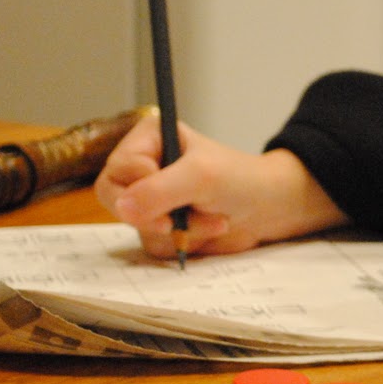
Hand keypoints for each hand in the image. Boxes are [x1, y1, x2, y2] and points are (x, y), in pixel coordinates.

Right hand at [94, 114, 347, 257]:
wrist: (269, 208)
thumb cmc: (239, 178)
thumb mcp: (201, 176)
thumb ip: (160, 189)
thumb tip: (123, 208)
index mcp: (148, 139)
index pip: (118, 168)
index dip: (142, 187)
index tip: (173, 194)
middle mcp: (143, 166)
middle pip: (113, 198)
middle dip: (153, 215)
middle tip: (177, 221)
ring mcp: (150, 198)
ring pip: (135, 226)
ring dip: (178, 230)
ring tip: (212, 217)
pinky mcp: (161, 225)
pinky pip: (152, 244)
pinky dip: (183, 242)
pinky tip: (208, 228)